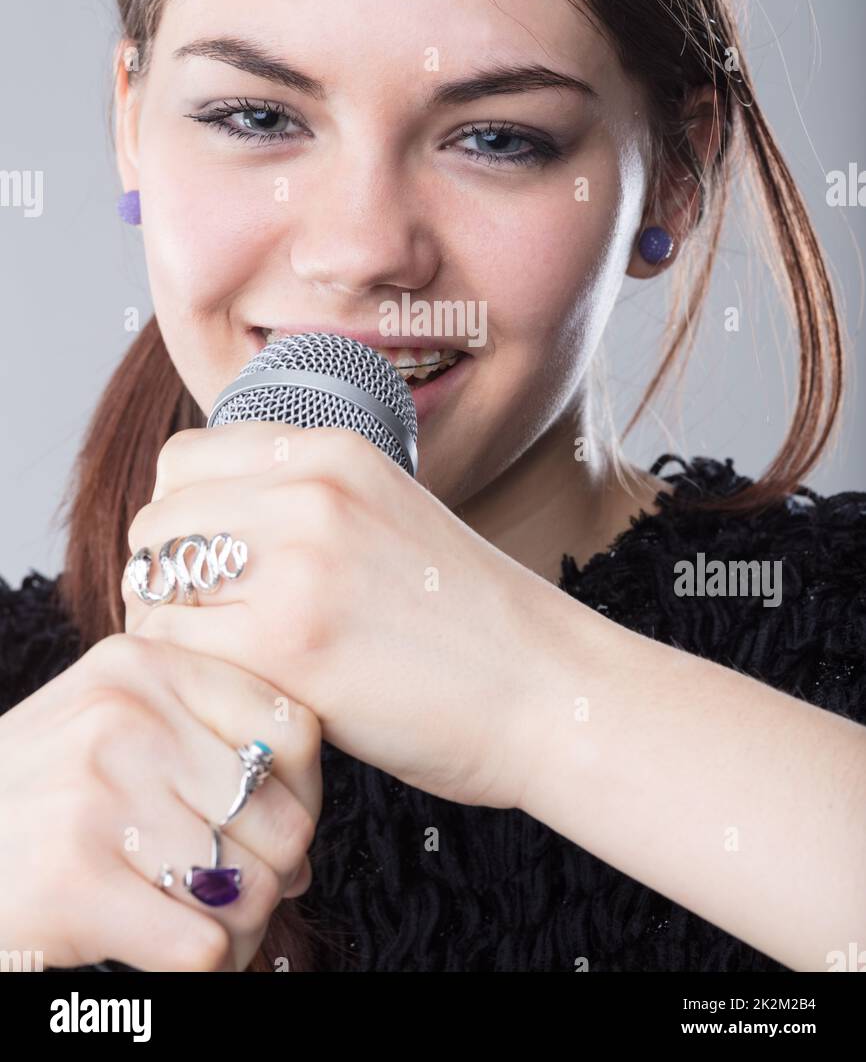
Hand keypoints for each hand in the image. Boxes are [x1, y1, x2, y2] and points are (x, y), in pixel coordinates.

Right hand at [0, 632, 320, 970]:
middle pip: (283, 816)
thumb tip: (302, 852)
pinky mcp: (74, 881)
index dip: (304, 795)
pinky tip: (163, 952)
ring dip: (240, 927)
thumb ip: (207, 757)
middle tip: (234, 893)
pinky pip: (207, 945)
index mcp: (142, 664)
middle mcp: (123, 715)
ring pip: (252, 887)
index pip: (294, 728)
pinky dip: (204, 966)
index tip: (274, 827)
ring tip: (202, 924)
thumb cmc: (32, 800)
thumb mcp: (110, 732)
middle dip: (274, 873)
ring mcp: (95, 793)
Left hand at [123, 422, 550, 810]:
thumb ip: (304, 502)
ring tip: (219, 660)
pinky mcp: (286, 645)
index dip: (180, 516)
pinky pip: (172, 647)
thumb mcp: (389, 513)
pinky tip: (237, 692)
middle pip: (158, 519)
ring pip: (153, 583)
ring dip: (169, 626)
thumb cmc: (470, 620)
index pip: (185, 458)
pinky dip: (187, 675)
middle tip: (202, 624)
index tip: (201, 565)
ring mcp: (296, 564)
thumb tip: (205, 525)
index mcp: (335, 449)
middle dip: (162, 575)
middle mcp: (309, 490)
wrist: (547, 688)